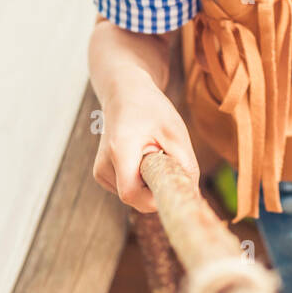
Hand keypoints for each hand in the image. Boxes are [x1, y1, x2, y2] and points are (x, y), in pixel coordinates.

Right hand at [93, 75, 200, 213]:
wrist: (125, 94)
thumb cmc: (151, 110)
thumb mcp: (176, 132)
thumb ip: (185, 165)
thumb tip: (191, 194)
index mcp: (119, 151)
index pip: (132, 195)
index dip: (156, 198)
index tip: (174, 185)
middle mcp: (103, 165)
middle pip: (134, 198)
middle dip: (156, 189)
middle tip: (168, 162)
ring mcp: (100, 172)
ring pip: (132, 196)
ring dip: (149, 183)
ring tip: (153, 153)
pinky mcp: (103, 174)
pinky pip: (129, 189)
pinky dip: (142, 180)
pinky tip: (144, 157)